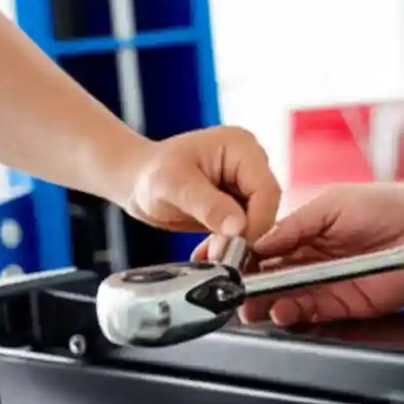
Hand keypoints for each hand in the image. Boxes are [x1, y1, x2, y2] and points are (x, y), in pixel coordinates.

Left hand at [120, 126, 281, 240]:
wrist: (136, 181)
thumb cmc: (150, 173)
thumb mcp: (174, 186)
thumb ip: (208, 205)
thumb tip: (238, 228)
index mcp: (241, 147)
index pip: (267, 189)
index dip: (257, 221)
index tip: (237, 244)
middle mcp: (250, 164)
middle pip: (267, 208)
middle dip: (246, 235)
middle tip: (220, 256)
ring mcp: (245, 185)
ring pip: (258, 223)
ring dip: (236, 244)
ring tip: (209, 256)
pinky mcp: (238, 205)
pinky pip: (244, 231)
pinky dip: (228, 246)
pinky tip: (207, 254)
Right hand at [237, 181, 403, 326]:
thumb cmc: (387, 205)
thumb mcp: (332, 204)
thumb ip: (294, 226)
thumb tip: (259, 242)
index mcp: (304, 234)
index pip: (264, 251)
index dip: (244, 259)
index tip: (228, 265)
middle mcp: (311, 262)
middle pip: (270, 280)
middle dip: (250, 288)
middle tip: (236, 293)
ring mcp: (327, 285)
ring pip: (286, 300)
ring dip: (268, 306)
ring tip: (256, 306)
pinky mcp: (346, 305)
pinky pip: (313, 314)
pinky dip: (295, 315)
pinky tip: (284, 311)